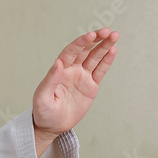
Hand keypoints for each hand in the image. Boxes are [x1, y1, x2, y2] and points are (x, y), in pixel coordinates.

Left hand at [32, 28, 118, 144]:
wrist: (52, 126)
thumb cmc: (43, 112)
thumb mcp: (42, 97)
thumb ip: (50, 80)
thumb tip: (57, 63)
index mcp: (59, 70)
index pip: (71, 51)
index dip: (81, 42)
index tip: (91, 35)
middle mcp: (71, 70)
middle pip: (85, 50)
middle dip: (96, 40)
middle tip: (108, 31)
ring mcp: (82, 77)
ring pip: (95, 58)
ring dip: (104, 47)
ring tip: (115, 36)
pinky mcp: (91, 86)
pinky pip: (100, 71)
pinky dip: (107, 61)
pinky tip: (113, 51)